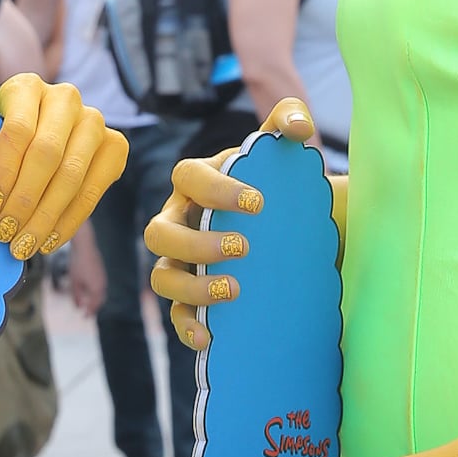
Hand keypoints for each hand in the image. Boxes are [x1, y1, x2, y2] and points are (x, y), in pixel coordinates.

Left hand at [0, 73, 127, 258]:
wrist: (47, 129)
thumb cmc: (10, 141)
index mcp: (27, 87)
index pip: (17, 131)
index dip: (3, 172)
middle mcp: (65, 97)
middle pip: (47, 153)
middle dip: (24, 200)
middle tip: (5, 233)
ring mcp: (93, 120)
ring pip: (71, 174)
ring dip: (45, 217)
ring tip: (24, 245)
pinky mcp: (115, 144)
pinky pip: (93, 190)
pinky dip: (68, 221)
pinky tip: (48, 240)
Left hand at [68, 221, 106, 317]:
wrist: (85, 245)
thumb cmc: (78, 264)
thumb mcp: (74, 282)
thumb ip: (77, 296)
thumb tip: (78, 307)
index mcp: (97, 289)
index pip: (94, 306)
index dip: (89, 313)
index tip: (84, 317)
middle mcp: (103, 284)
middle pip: (100, 301)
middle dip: (93, 307)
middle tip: (86, 313)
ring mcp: (103, 277)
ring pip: (101, 293)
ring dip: (95, 300)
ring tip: (87, 303)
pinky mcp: (102, 271)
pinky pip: (100, 286)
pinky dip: (96, 292)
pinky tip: (88, 291)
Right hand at [145, 97, 313, 348]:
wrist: (292, 231)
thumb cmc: (279, 188)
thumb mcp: (283, 153)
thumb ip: (290, 121)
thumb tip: (297, 127)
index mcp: (198, 183)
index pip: (188, 176)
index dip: (216, 189)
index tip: (258, 203)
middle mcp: (180, 221)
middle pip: (160, 231)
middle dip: (196, 242)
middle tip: (243, 248)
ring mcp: (182, 262)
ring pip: (162, 275)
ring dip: (191, 286)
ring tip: (234, 290)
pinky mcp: (192, 299)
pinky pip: (175, 315)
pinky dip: (187, 326)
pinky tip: (211, 335)